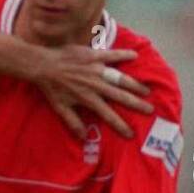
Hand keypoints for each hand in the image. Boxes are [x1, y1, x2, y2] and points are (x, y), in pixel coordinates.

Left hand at [31, 46, 151, 138]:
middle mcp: (96, 86)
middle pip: (121, 97)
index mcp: (89, 99)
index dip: (120, 125)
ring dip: (135, 85)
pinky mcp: (94, 56)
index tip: (131, 133)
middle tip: (149, 109)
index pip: (108, 115)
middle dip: (136, 105)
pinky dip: (124, 55)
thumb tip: (83, 138)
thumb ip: (73, 122)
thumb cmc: (51, 88)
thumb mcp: (60, 108)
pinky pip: (112, 55)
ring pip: (120, 78)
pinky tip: (135, 56)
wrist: (44, 65)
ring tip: (146, 90)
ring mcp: (97, 70)